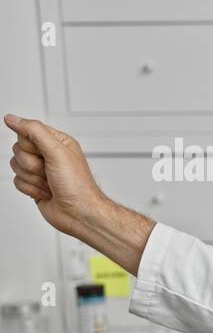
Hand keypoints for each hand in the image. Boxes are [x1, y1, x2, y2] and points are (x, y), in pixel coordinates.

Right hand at [5, 113, 108, 236]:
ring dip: (33, 179)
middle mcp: (48, 154)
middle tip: (50, 172)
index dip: (32, 145)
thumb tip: (12, 118)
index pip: (27, 132)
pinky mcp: (34, 185)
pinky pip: (17, 181)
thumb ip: (34, 131)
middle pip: (18, 150)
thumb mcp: (57, 151)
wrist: (79, 214)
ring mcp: (40, 171)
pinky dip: (30, 189)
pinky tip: (46, 193)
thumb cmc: (77, 186)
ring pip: (15, 166)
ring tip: (50, 184)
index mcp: (57, 142)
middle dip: (33, 165)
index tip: (45, 155)